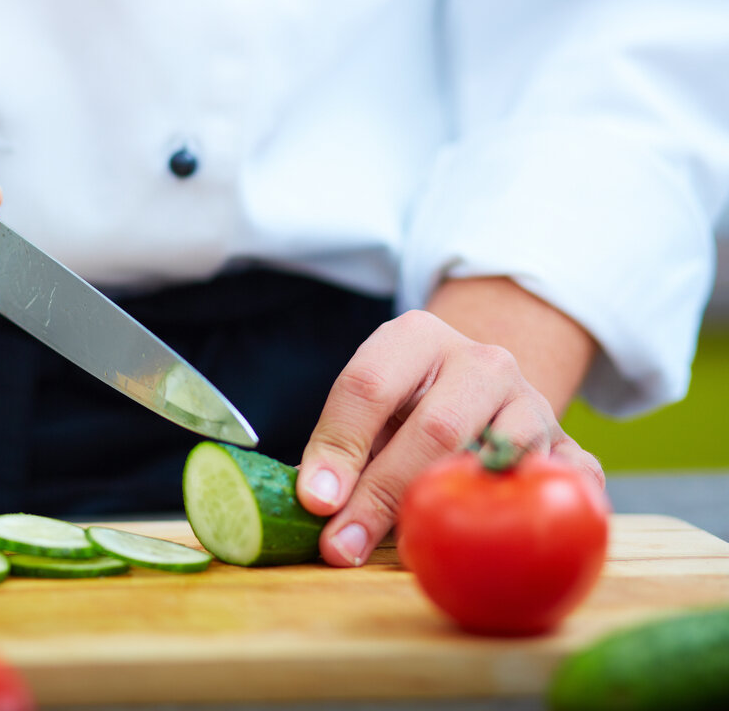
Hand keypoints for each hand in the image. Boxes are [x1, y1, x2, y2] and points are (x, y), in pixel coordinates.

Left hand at [296, 288, 603, 567]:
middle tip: (345, 544)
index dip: (339, 448)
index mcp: (417, 338)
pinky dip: (543, 505)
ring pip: (503, 452)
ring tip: (416, 543)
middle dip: (384, 493)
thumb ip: (341, 449)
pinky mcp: (566, 444)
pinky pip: (566, 477)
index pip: (368, 387)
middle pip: (436, 427)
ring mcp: (531, 401)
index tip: (317, 503)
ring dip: (458, 505)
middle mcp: (482, 361)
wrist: (479, 385)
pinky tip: (513, 535)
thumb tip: (317, 505)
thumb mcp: (368, 409)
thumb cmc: (407, 406)